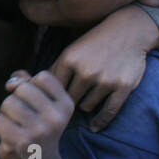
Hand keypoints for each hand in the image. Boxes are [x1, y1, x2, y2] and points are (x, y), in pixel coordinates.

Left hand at [0, 70, 74, 158]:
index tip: (34, 99)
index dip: (32, 84)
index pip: (43, 77)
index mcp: (66, 105)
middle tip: (21, 113)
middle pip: (23, 88)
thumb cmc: (39, 124)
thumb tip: (11, 83)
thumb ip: (27, 82)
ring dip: (6, 111)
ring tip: (15, 122)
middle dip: (16, 97)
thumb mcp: (41, 101)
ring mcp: (39, 132)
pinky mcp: (21, 143)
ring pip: (8, 103)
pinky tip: (9, 134)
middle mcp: (55, 119)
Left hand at [50, 4, 158, 130]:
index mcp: (69, 60)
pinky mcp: (122, 87)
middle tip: (72, 102)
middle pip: (68, 100)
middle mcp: (86, 71)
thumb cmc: (95, 43)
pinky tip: (94, 127)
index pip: (53, 89)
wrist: (129, 31)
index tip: (54, 100)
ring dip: (86, 105)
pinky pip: (108, 112)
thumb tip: (30, 88)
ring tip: (89, 97)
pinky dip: (100, 122)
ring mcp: (105, 80)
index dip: (53, 96)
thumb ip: (54, 69)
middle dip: (69, 102)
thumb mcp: (71, 50)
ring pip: (86, 107)